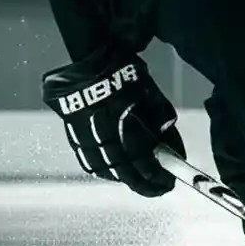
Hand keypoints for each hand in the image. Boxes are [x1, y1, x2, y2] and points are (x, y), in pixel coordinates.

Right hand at [42, 47, 185, 196]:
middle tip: (157, 189)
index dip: (156, 176)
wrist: (90, 56)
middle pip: (123, 170)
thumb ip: (161, 122)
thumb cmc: (124, 72)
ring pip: (104, 167)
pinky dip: (102, 170)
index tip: (168, 182)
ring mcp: (85, 132)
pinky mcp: (73, 131)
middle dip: (142, 184)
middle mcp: (104, 130)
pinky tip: (112, 173)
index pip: (143, 160)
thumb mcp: (151, 93)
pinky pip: (87, 158)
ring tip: (138, 183)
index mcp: (125, 120)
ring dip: (123, 179)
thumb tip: (171, 148)